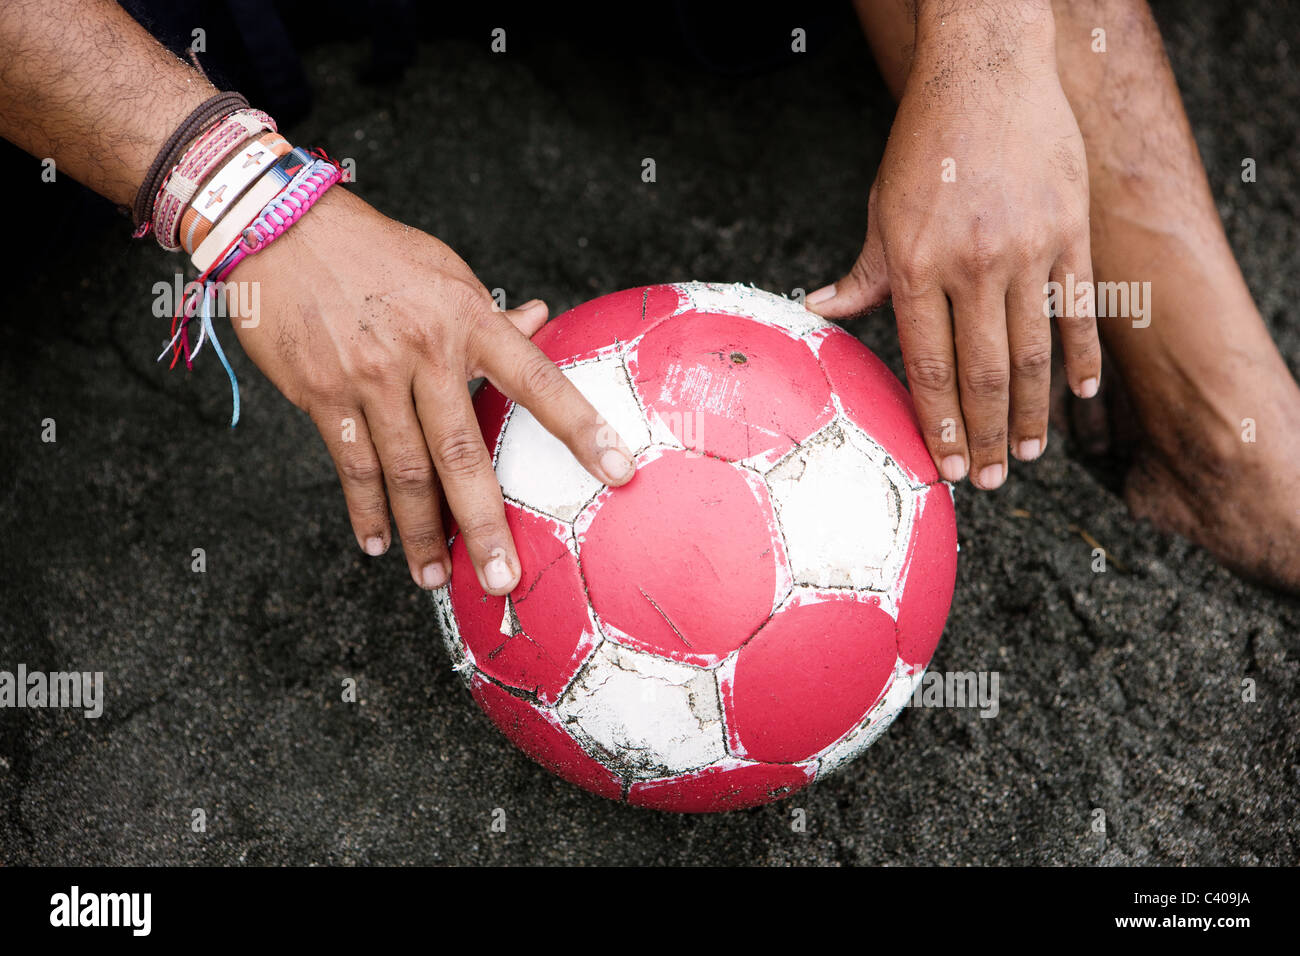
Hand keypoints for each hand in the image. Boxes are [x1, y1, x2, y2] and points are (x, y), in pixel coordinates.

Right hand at [229, 188, 635, 593]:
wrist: (280, 225)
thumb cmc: (375, 250)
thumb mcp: (445, 272)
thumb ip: (490, 314)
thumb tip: (541, 319)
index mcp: (467, 319)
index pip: (538, 382)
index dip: (581, 428)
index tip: (618, 472)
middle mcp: (423, 350)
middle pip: (462, 453)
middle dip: (484, 524)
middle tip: (502, 579)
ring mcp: (370, 375)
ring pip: (404, 472)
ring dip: (421, 533)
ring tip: (435, 579)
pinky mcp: (322, 392)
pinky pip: (350, 464)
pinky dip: (365, 511)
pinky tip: (378, 544)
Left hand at [809, 1, 1099, 489]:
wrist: (988, 73)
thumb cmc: (924, 145)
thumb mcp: (880, 210)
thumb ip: (860, 274)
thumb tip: (817, 311)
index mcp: (916, 266)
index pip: (927, 367)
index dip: (937, 424)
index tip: (945, 466)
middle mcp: (970, 267)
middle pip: (981, 374)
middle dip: (983, 436)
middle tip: (990, 483)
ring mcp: (1026, 252)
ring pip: (1032, 353)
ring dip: (1030, 413)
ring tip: (1027, 456)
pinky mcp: (1069, 234)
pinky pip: (1078, 310)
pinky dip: (1080, 357)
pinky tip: (1078, 397)